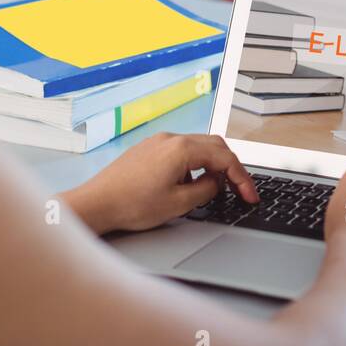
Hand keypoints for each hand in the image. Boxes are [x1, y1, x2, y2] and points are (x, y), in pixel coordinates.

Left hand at [63, 132, 257, 233]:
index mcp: (181, 149)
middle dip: (231, 168)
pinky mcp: (147, 150)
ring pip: (197, 147)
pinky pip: (180, 152)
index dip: (242, 178)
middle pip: (214, 146)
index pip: (225, 158)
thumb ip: (206, 190)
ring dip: (211, 166)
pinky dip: (193, 166)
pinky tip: (187, 186)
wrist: (96, 204)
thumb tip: (215, 183)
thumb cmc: (131, 205)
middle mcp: (170, 139)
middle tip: (239, 189)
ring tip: (213, 191)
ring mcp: (157, 142)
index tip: (249, 195)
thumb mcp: (179, 204)